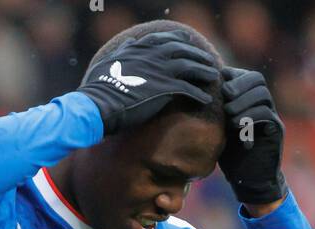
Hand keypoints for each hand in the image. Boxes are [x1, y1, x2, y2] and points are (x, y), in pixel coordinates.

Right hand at [77, 31, 220, 135]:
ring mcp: (161, 71)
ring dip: (204, 72)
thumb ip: (125, 50)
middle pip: (184, 51)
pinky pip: (189, 90)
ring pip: (191, 67)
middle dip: (199, 55)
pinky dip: (199, 94)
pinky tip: (206, 99)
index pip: (167, 38)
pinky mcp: (166, 89)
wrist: (100, 104)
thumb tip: (130, 41)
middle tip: (209, 61)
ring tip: (214, 77)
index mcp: (141, 47)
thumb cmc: (101, 86)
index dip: (182, 41)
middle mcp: (154, 55)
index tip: (190, 43)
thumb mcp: (111, 60)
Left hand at [218, 66, 287, 204]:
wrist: (249, 179)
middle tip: (225, 97)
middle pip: (256, 78)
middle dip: (239, 85)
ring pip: (262, 94)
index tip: (216, 88)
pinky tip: (238, 128)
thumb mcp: (218, 128)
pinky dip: (250, 118)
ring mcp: (272, 115)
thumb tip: (194, 88)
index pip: (244, 74)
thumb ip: (214, 108)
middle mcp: (263, 104)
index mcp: (249, 99)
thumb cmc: (230, 153)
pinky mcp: (276, 129)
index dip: (230, 77)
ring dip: (243, 102)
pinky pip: (266, 114)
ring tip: (230, 117)